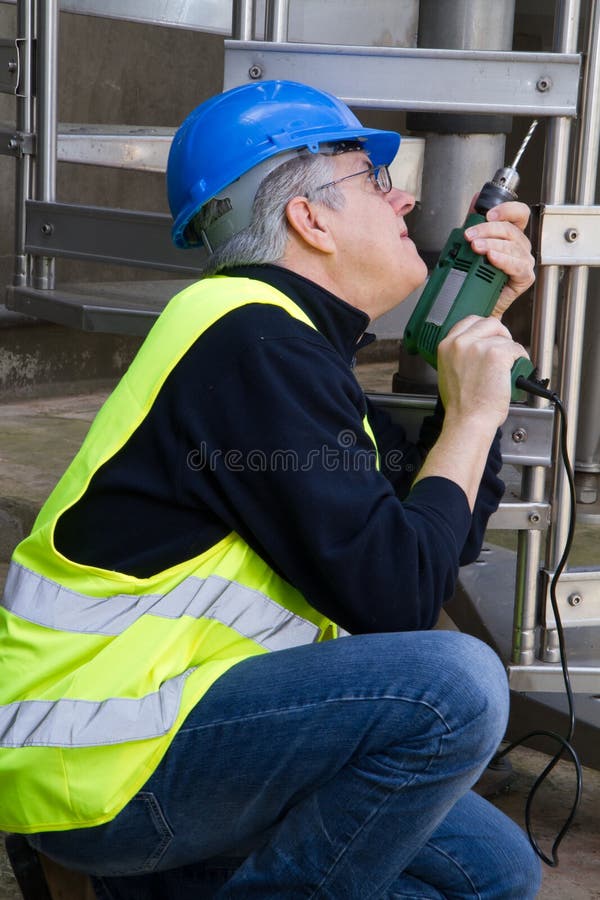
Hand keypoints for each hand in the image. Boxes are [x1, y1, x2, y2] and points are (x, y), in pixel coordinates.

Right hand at [437, 314, 528, 430]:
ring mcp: (478, 346)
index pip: (470, 321)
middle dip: (501, 335)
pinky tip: (513, 373)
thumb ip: (459, 354)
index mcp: (446, 345)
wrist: (468, 420)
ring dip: (510, 351)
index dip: (484, 329)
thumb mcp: (448, 372)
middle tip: (505, 349)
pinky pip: (517, 349)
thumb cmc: (461, 405)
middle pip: (490, 323)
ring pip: (505, 338)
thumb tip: (477, 347)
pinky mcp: (497, 354)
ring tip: (508, 369)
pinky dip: (520, 360)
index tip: (491, 336)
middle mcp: (460, 342)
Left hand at [464, 199, 534, 317]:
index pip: (518, 214)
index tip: (488, 214)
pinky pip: (517, 266)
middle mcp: (520, 246)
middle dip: (488, 230)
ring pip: (512, 246)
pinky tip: (492, 258)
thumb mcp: (473, 242)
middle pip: (511, 230)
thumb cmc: (477, 275)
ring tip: (475, 247)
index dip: (506, 210)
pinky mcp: (524, 277)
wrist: (475, 303)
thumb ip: (476, 220)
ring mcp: (524, 261)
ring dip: (492, 244)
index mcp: (511, 235)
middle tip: (470, 235)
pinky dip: (503, 260)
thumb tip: (476, 198)